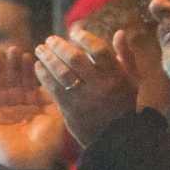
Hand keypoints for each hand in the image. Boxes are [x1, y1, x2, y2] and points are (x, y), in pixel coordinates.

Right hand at [0, 47, 69, 169]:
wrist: (34, 164)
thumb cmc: (50, 143)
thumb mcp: (59, 115)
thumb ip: (56, 95)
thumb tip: (56, 73)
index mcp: (35, 110)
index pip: (30, 84)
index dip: (28, 69)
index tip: (29, 53)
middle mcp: (18, 111)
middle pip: (13, 84)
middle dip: (12, 66)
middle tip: (11, 49)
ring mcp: (2, 116)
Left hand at [34, 28, 146, 143]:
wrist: (114, 137)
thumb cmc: (122, 103)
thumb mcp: (131, 80)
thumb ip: (126, 56)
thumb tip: (119, 32)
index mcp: (116, 75)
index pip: (99, 50)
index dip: (85, 39)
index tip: (74, 32)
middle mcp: (99, 85)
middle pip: (76, 59)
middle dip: (60, 46)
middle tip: (50, 39)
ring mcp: (83, 97)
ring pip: (62, 73)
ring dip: (48, 58)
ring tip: (40, 50)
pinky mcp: (70, 109)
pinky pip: (53, 88)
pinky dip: (43, 75)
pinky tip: (37, 67)